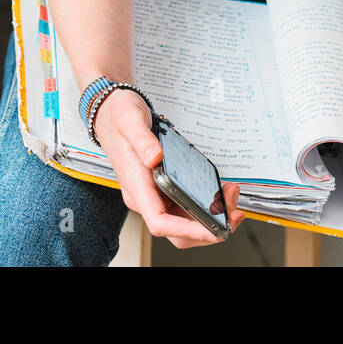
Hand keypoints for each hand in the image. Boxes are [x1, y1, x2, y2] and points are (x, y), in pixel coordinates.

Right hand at [95, 90, 245, 248]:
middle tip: (233, 215)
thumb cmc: (118, 117)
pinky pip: (185, 207)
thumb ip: (142, 139)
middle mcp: (144, 196)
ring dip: (210, 218)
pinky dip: (205, 206)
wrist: (110, 112)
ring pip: (183, 221)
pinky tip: (220, 194)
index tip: (212, 228)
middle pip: (176, 231)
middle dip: (207, 229)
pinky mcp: (161, 188)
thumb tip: (154, 157)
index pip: (160, 222)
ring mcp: (153, 194)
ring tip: (231, 199)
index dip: (187, 230)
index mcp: (136, 186)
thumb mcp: (129, 119)